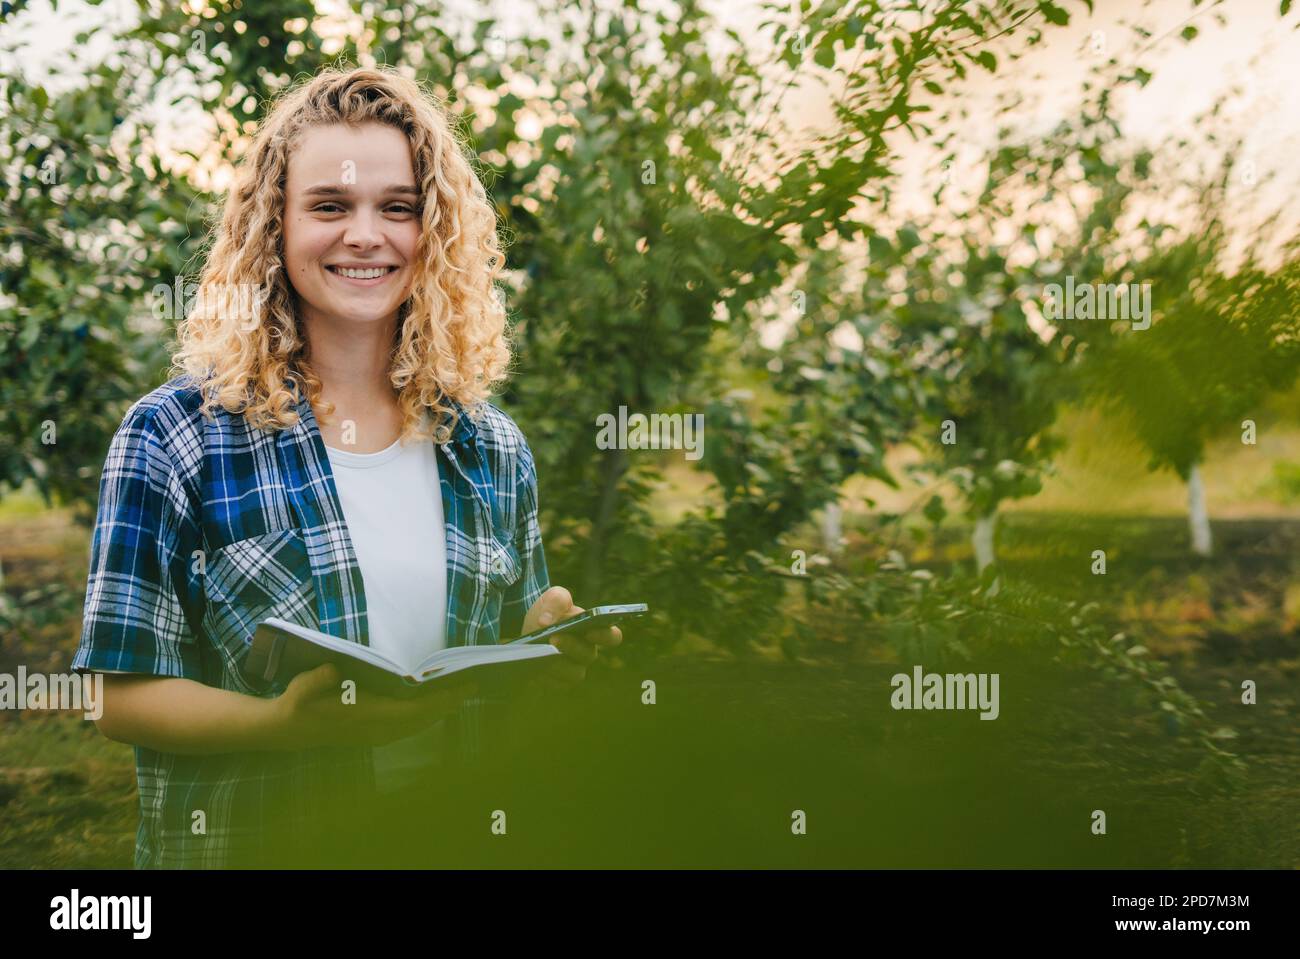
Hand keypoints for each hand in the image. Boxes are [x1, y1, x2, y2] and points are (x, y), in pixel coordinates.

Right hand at [270, 663, 478, 748]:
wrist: (286, 730)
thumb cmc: (298, 703)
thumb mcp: (302, 688)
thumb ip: (317, 680)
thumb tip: (332, 670)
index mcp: (366, 716)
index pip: (413, 711)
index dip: (440, 701)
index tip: (461, 688)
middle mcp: (376, 730)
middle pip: (423, 720)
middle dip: (449, 704)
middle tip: (473, 685)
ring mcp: (376, 736)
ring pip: (418, 726)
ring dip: (440, 712)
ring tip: (461, 693)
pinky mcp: (374, 737)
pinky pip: (409, 729)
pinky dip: (427, 718)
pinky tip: (437, 708)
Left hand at [511, 586, 622, 691]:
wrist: (529, 629)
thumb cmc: (550, 612)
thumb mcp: (552, 598)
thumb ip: (556, 600)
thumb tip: (546, 621)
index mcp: (595, 631)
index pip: (612, 637)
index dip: (605, 636)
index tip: (590, 630)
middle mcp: (588, 652)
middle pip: (589, 655)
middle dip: (572, 646)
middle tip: (555, 637)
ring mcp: (574, 669)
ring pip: (574, 674)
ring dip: (559, 664)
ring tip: (542, 653)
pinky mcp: (557, 682)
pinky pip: (555, 683)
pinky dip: (544, 675)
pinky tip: (533, 665)